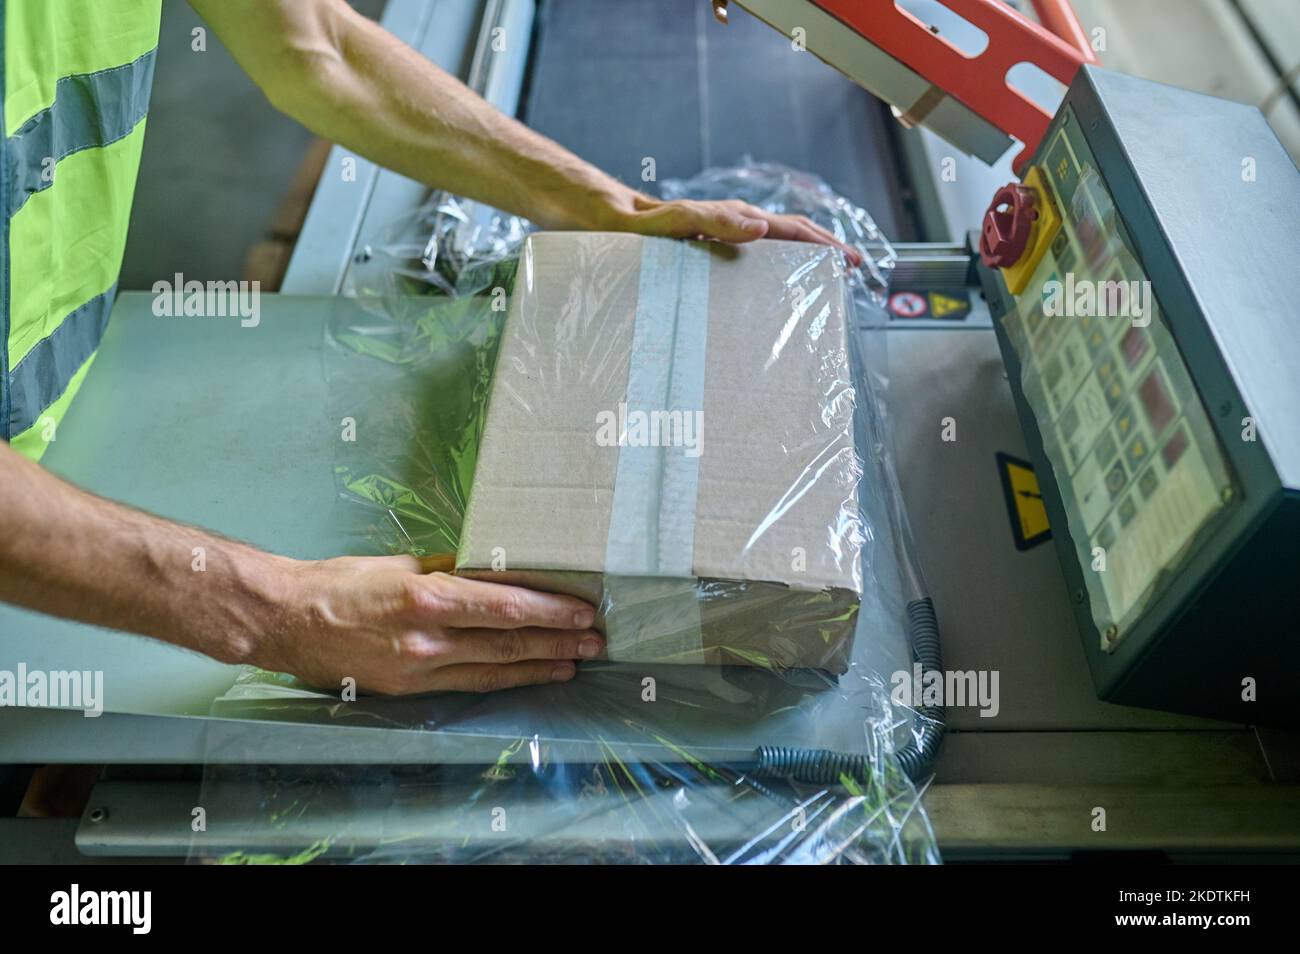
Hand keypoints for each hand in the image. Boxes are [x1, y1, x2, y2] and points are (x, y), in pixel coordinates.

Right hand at [256, 555, 601, 695]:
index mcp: (428, 596)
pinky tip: (532, 675)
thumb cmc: (340, 582)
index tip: (583, 611)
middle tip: (597, 640)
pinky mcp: (410, 689)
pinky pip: (470, 683)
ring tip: (577, 662)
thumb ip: (449, 571)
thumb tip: (494, 572)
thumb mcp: (401, 563)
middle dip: (559, 641)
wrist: (286, 619)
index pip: (506, 607)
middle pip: (510, 641)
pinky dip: (507, 679)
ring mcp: (420, 668)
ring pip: (496, 668)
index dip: (551, 612)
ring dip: (542, 665)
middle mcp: (429, 638)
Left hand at [610, 193, 864, 266]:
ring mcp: (726, 235)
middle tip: (852, 272)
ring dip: (804, 260)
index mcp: (734, 218)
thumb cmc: (634, 226)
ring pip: (777, 246)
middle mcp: (735, 224)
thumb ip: (710, 221)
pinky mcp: (713, 249)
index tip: (852, 262)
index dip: (825, 244)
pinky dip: (777, 269)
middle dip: (825, 250)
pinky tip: (777, 288)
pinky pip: (755, 259)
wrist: (606, 223)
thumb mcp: (670, 224)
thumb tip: (761, 228)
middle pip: (792, 235)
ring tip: (825, 282)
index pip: (792, 229)